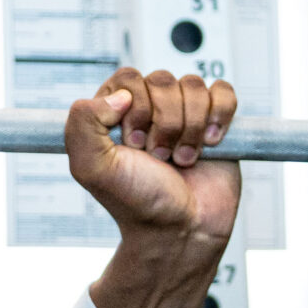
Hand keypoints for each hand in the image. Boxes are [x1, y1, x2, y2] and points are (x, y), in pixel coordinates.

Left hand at [66, 67, 240, 245]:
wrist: (182, 229)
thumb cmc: (136, 201)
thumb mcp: (91, 167)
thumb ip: (83, 123)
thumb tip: (121, 94)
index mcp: (114, 112)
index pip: (127, 79)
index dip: (136, 109)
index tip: (133, 145)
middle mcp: (148, 107)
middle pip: (163, 80)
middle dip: (164, 124)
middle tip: (159, 157)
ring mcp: (183, 112)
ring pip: (193, 86)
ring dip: (189, 128)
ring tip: (181, 159)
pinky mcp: (215, 120)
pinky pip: (223, 92)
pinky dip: (219, 117)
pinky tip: (210, 144)